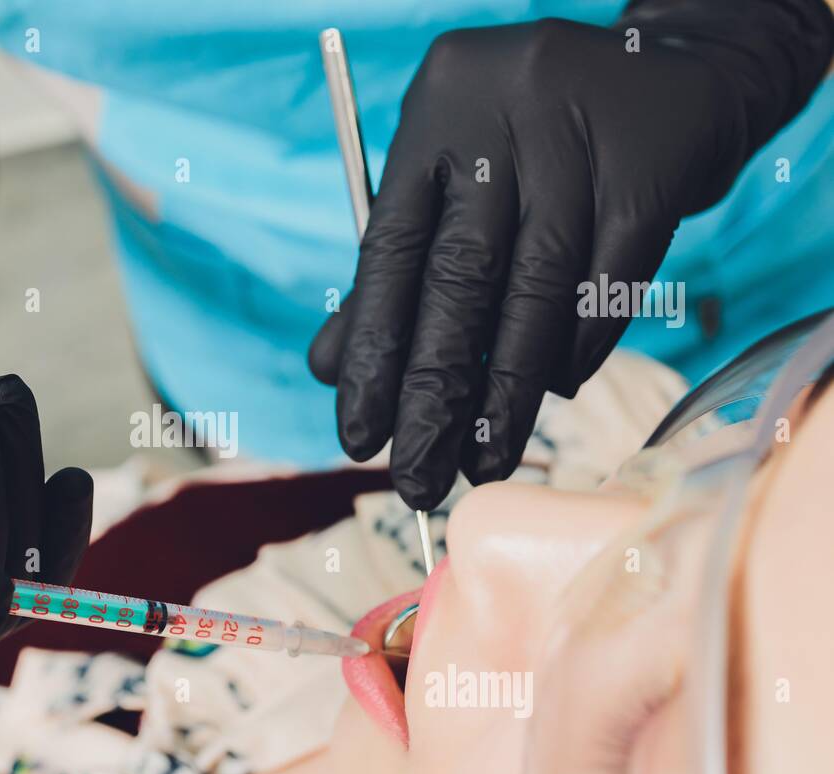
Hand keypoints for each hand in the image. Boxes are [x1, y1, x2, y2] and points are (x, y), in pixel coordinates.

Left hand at [311, 3, 833, 510]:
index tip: (359, 437)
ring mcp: (580, 137)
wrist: (660, 78)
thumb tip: (328, 370)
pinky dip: (576, 348)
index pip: (389, 252)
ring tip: (483, 461)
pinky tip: (553, 392)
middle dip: (434, 393)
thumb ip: (391, 275)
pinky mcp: (651, 167)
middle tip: (417, 478)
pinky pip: (608, 283)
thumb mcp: (449, 187)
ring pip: (538, 289)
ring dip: (508, 392)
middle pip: (461, 277)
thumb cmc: (527, 149)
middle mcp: (500, 116)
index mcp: (433, 115)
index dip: (371, 352)